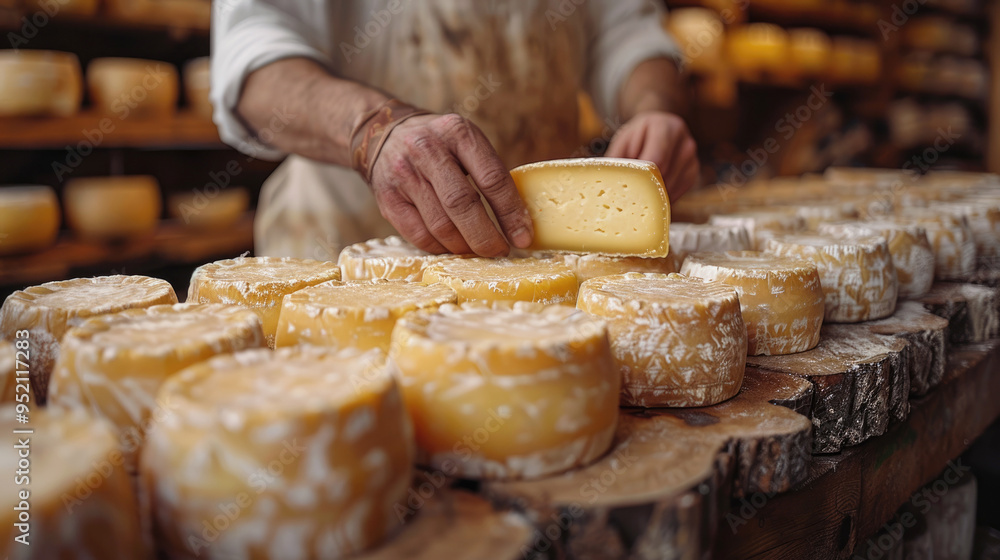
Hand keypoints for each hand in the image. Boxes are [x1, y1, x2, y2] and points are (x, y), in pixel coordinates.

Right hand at [370, 113, 532, 256]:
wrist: (385, 133)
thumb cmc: (440, 145)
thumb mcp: (466, 142)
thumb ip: (489, 173)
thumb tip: (519, 223)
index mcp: (458, 133)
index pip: (491, 178)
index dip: (511, 212)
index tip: (523, 237)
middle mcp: (427, 150)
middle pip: (462, 205)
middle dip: (486, 236)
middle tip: (500, 251)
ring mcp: (403, 174)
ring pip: (440, 225)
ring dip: (464, 246)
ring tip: (477, 250)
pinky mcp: (387, 197)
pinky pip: (418, 235)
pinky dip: (440, 248)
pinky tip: (452, 247)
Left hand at [606, 111, 698, 201]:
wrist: (656, 129)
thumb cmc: (636, 138)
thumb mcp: (622, 143)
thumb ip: (616, 161)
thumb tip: (606, 183)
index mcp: (664, 127)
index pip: (656, 160)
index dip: (641, 178)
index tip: (628, 188)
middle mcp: (684, 140)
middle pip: (665, 176)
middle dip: (646, 187)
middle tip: (628, 194)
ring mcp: (692, 157)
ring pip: (672, 187)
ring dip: (654, 194)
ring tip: (639, 191)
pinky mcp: (694, 171)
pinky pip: (678, 192)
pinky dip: (663, 197)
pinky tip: (652, 193)